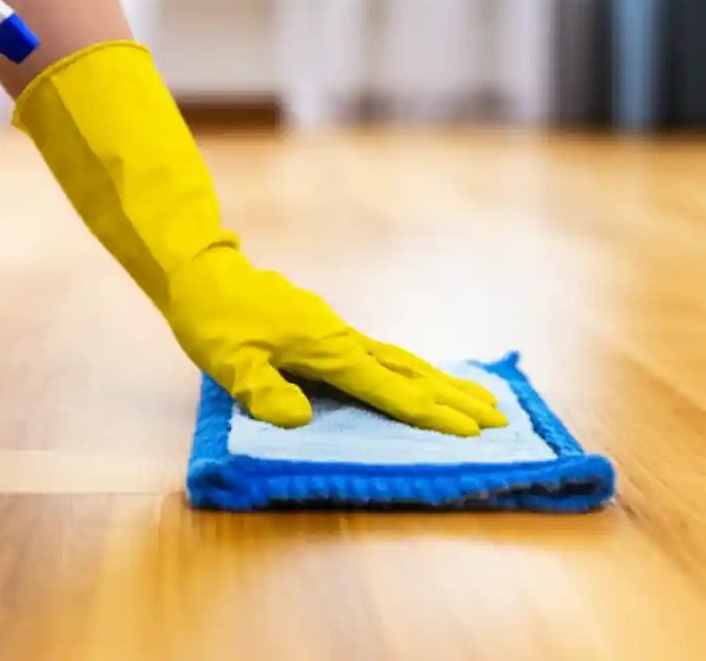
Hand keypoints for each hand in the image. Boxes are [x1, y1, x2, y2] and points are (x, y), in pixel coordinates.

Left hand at [167, 248, 508, 435]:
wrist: (204, 274)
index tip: (468, 432)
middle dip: (454, 397)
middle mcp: (342, 338)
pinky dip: (415, 370)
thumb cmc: (215, 319)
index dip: (427, 413)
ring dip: (443, 382)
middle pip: (410, 370)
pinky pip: (384, 355)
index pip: (386, 387)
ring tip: (482, 400)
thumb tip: (300, 419)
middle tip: (500, 420)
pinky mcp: (329, 332)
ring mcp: (338, 332)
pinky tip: (422, 378)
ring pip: (402, 360)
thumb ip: (263, 391)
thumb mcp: (228, 361)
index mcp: (326, 348)